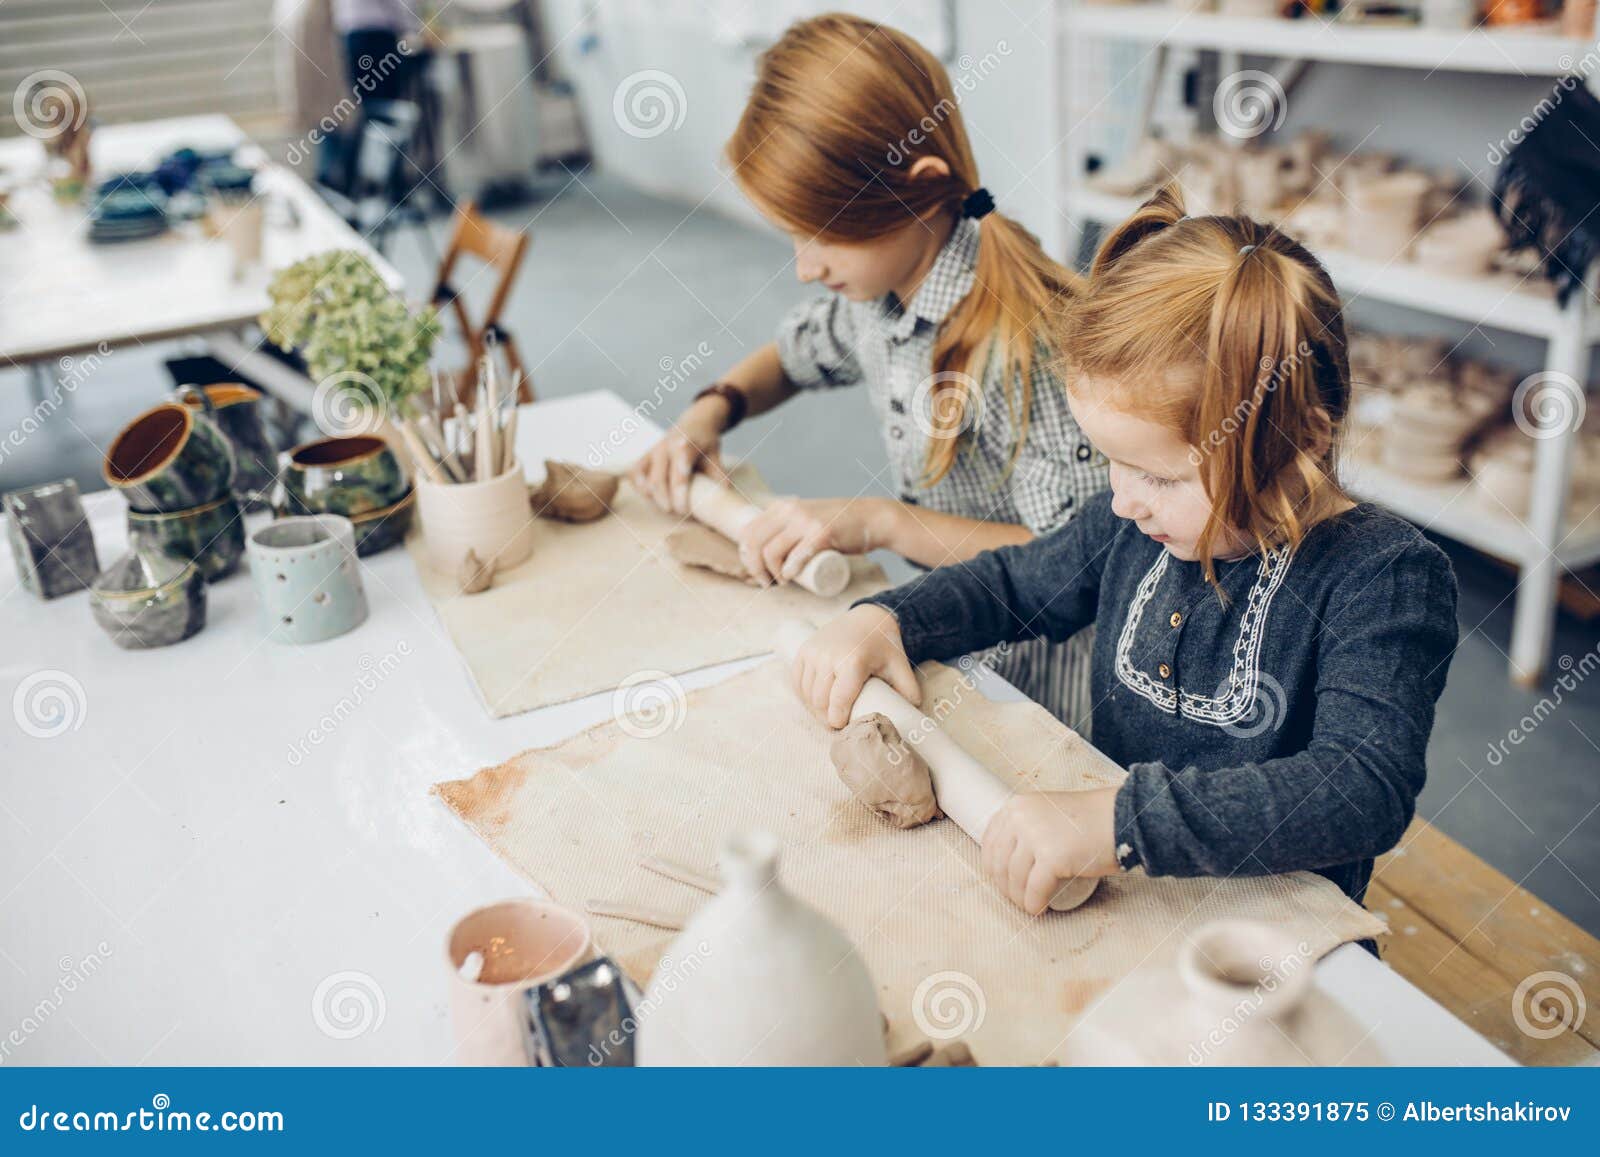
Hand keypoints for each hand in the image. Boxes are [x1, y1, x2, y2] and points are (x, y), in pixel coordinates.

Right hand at [629, 398, 729, 513]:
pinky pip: (635, 473)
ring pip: (645, 479)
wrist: (695, 423)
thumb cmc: (706, 444)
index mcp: (685, 446)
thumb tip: (720, 504)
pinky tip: (649, 495)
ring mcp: (653, 450)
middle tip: (678, 514)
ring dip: (653, 497)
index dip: (680, 496)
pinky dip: (639, 486)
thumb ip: (718, 478)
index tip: (685, 512)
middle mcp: (665, 447)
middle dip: (666, 502)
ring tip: (667, 506)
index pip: (679, 476)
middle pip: (659, 481)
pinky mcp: (645, 455)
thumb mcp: (716, 457)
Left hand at [738, 497, 897, 586]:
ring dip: (771, 573)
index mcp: (781, 507)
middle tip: (767, 582)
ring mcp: (806, 520)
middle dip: (755, 568)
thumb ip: (788, 526)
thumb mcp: (805, 518)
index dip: (747, 557)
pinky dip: (789, 570)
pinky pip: (797, 555)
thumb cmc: (838, 526)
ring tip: (781, 582)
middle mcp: (790, 510)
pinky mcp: (822, 532)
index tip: (758, 572)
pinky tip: (790, 577)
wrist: (871, 518)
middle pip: (755, 543)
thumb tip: (766, 551)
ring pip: (771, 551)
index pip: (748, 532)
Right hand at [792, 605, 921, 728]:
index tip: (841, 727)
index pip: (838, 700)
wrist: (867, 617)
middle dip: (826, 718)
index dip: (837, 719)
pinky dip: (804, 695)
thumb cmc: (883, 644)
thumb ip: (907, 689)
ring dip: (814, 708)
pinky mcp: (804, 651)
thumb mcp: (899, 665)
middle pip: (820, 700)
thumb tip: (912, 713)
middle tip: (836, 725)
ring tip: (827, 714)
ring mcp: (813, 652)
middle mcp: (828, 656)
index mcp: (853, 660)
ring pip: (806, 693)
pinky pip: (797, 681)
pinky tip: (815, 701)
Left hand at [980, 789, 1119, 914]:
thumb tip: (1014, 853)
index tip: (1000, 879)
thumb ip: (1032, 822)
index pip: (990, 840)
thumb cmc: (1091, 817)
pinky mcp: (1052, 858)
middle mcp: (1021, 818)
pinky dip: (1033, 904)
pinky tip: (1038, 909)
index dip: (992, 865)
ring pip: (1015, 878)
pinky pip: (1035, 889)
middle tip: (1016, 897)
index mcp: (1017, 805)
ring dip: (1018, 898)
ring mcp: (1036, 837)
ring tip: (1029, 905)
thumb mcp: (1049, 810)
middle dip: (1004, 885)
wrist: (1122, 817)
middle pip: (1000, 861)